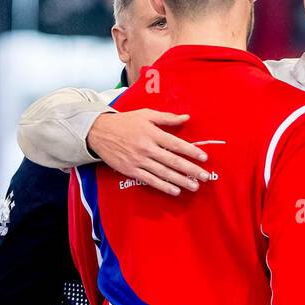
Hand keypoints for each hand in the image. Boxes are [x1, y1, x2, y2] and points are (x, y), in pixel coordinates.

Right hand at [87, 109, 211, 195]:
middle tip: (205, 177)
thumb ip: (167, 117)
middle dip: (191, 170)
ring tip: (194, 186)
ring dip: (181, 181)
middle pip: (173, 160)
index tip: (204, 158)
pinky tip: (175, 191)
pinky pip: (150, 180)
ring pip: (164, 172)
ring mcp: (139, 160)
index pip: (176, 143)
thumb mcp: (145, 114)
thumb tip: (186, 117)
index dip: (192, 151)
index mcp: (152, 132)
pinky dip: (164, 186)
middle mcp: (147, 147)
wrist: (99, 132)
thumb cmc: (125, 122)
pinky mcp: (131, 170)